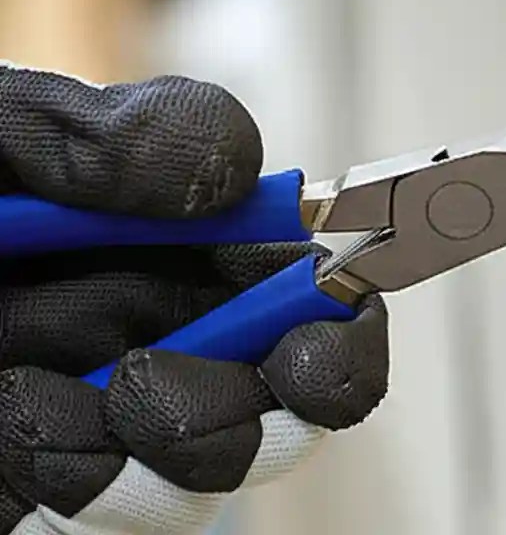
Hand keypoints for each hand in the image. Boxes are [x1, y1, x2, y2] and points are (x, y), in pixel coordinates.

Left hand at [0, 64, 388, 532]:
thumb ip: (102, 134)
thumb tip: (242, 172)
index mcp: (158, 250)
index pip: (302, 292)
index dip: (346, 312)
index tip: (340, 311)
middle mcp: (143, 341)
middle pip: (284, 406)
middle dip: (269, 405)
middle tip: (194, 380)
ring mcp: (88, 428)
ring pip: (200, 479)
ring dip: (157, 444)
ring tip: (52, 401)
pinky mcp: (31, 495)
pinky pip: (100, 506)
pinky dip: (66, 466)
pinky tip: (3, 422)